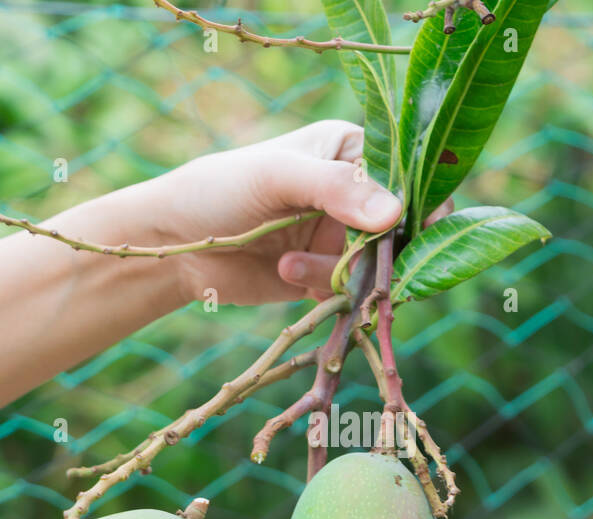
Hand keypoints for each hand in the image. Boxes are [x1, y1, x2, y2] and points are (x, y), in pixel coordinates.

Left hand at [142, 120, 451, 305]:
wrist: (175, 245)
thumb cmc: (220, 190)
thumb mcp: (277, 176)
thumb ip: (334, 189)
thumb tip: (396, 214)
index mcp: (352, 152)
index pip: (410, 175)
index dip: (418, 203)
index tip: (403, 228)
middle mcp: (356, 194)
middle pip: (404, 229)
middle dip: (379, 250)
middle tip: (352, 261)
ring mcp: (343, 238)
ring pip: (380, 268)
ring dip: (339, 272)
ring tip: (289, 265)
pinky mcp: (328, 277)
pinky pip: (353, 293)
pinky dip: (329, 292)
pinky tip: (287, 274)